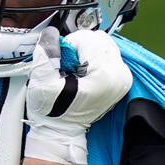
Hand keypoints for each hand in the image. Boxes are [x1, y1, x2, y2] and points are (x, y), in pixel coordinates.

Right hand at [21, 28, 132, 164]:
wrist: (62, 131)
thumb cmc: (52, 112)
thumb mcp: (42, 82)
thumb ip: (46, 54)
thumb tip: (51, 34)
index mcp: (103, 74)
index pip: (87, 38)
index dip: (68, 46)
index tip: (62, 63)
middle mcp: (118, 75)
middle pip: (99, 39)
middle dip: (81, 47)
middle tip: (69, 66)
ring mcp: (122, 78)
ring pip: (105, 45)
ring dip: (88, 52)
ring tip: (77, 71)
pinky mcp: (122, 80)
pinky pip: (110, 55)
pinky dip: (96, 58)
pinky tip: (85, 73)